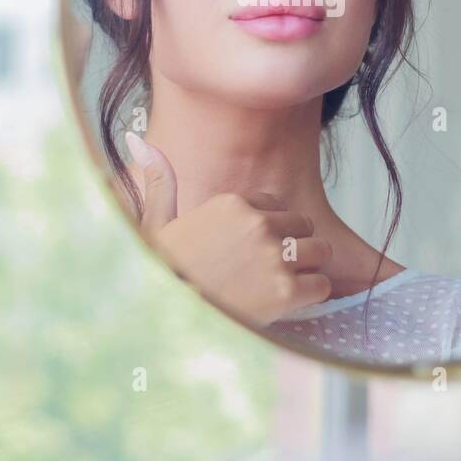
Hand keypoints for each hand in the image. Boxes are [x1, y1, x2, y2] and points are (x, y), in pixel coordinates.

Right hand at [122, 132, 332, 327]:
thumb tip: (138, 139)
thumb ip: (160, 183)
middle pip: (304, 225)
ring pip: (320, 251)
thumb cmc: (158, 275)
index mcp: (232, 204)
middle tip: (271, 267)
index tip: (254, 245)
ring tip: (283, 283)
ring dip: (306, 268)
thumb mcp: (154, 224)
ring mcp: (274, 257)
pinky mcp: (286, 291)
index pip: (277, 204)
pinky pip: (322, 285)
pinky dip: (311, 294)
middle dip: (293, 244)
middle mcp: (257, 225)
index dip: (270, 226)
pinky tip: (288, 301)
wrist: (164, 321)